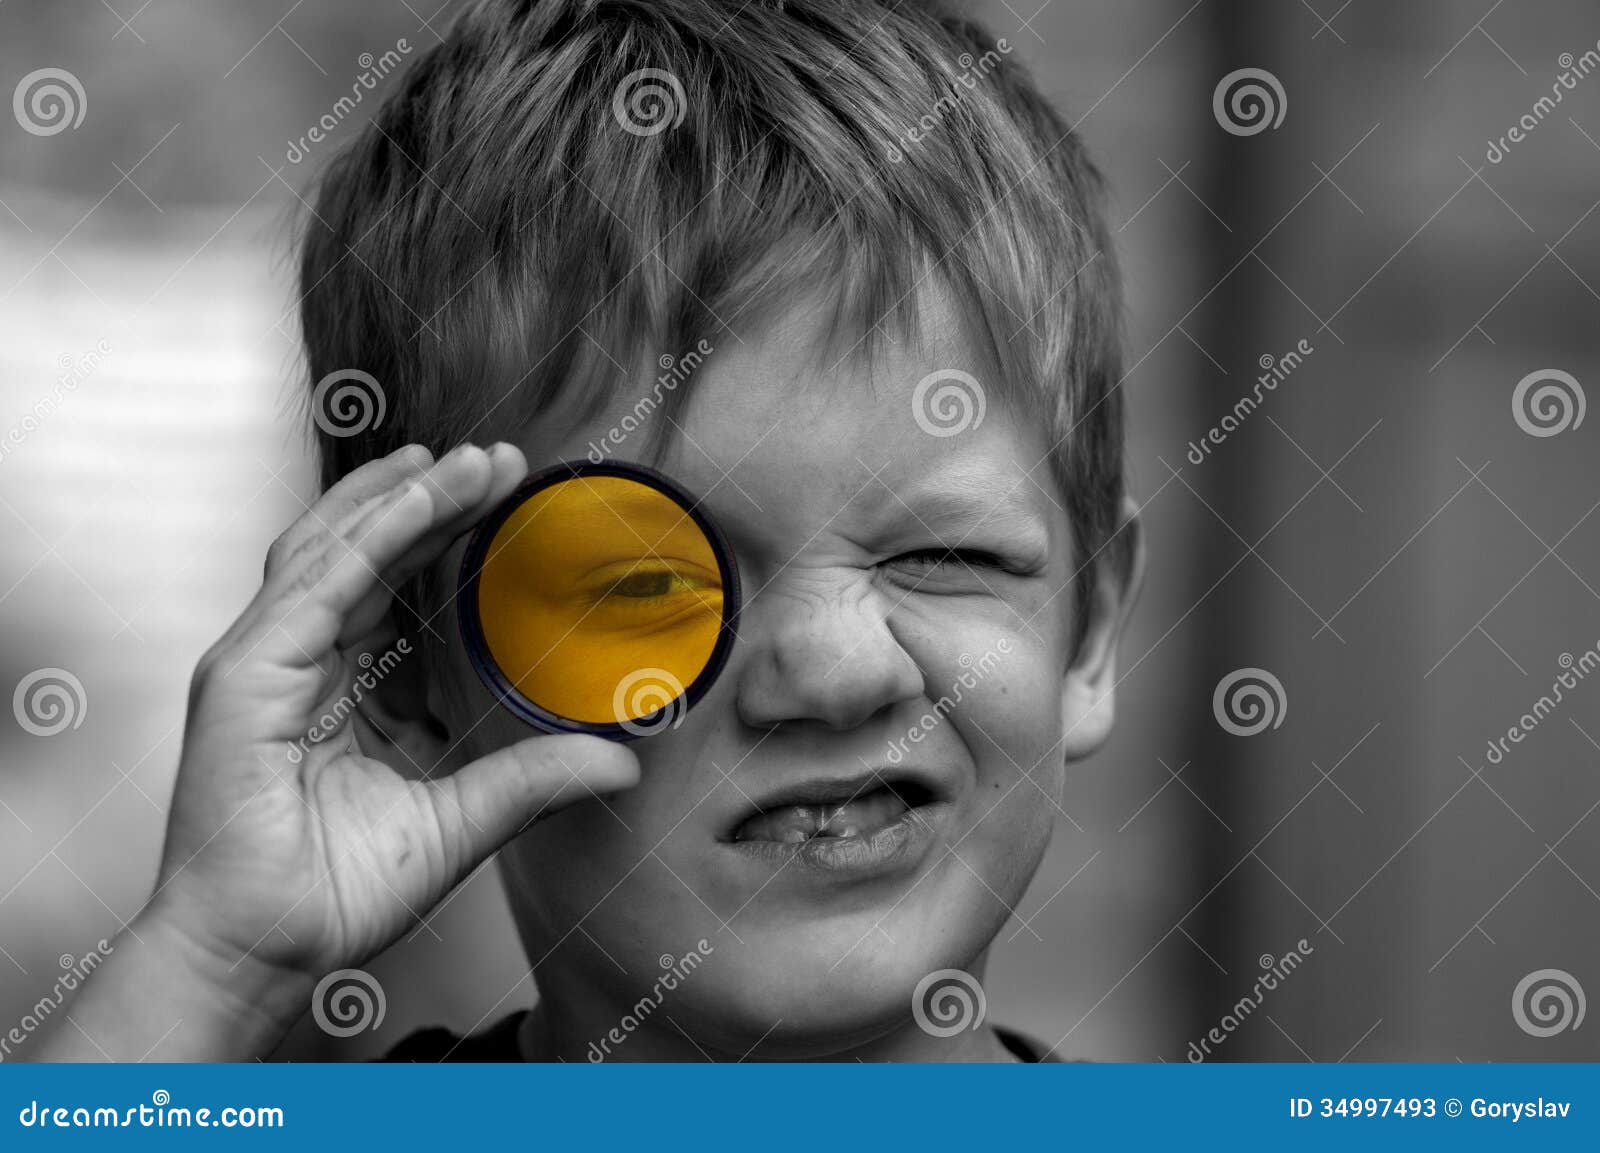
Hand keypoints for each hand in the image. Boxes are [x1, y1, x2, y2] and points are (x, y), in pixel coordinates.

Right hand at [41, 443, 639, 1059]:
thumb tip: (619, 761)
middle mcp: (296, 659)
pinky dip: (373, 531)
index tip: (503, 498)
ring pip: (337, 546)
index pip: (389, 585)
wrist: (262, 951)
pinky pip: (319, 580)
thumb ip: (532, 779)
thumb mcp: (461, 822)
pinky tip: (423, 497)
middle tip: (500, 461)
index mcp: (335, 686)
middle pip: (365, 550)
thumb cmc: (334, 895)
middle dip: (431, 498)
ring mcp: (264, 659)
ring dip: (406, 496)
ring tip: (472, 463)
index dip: (441, 535)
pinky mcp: (245, 670)